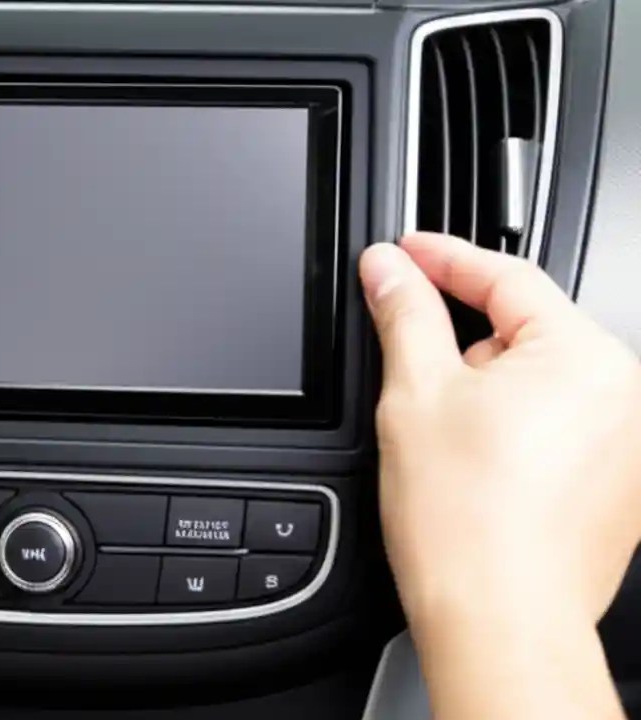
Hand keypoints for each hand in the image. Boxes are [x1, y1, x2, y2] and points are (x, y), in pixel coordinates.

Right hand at [361, 232, 640, 717]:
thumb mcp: (414, 395)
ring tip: (441, 442)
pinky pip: (555, 427)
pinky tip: (473, 468)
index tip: (403, 254)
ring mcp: (625, 443)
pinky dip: (511, 432)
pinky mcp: (615, 485)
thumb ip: (404, 314)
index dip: (441, 258)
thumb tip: (389, 269)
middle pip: (522, 330)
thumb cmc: (467, 526)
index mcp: (583, 356)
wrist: (499, 622)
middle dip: (460, 343)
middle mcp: (622, 393)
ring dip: (484, 392)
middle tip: (408, 370)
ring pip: (535, 382)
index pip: (505, 274)